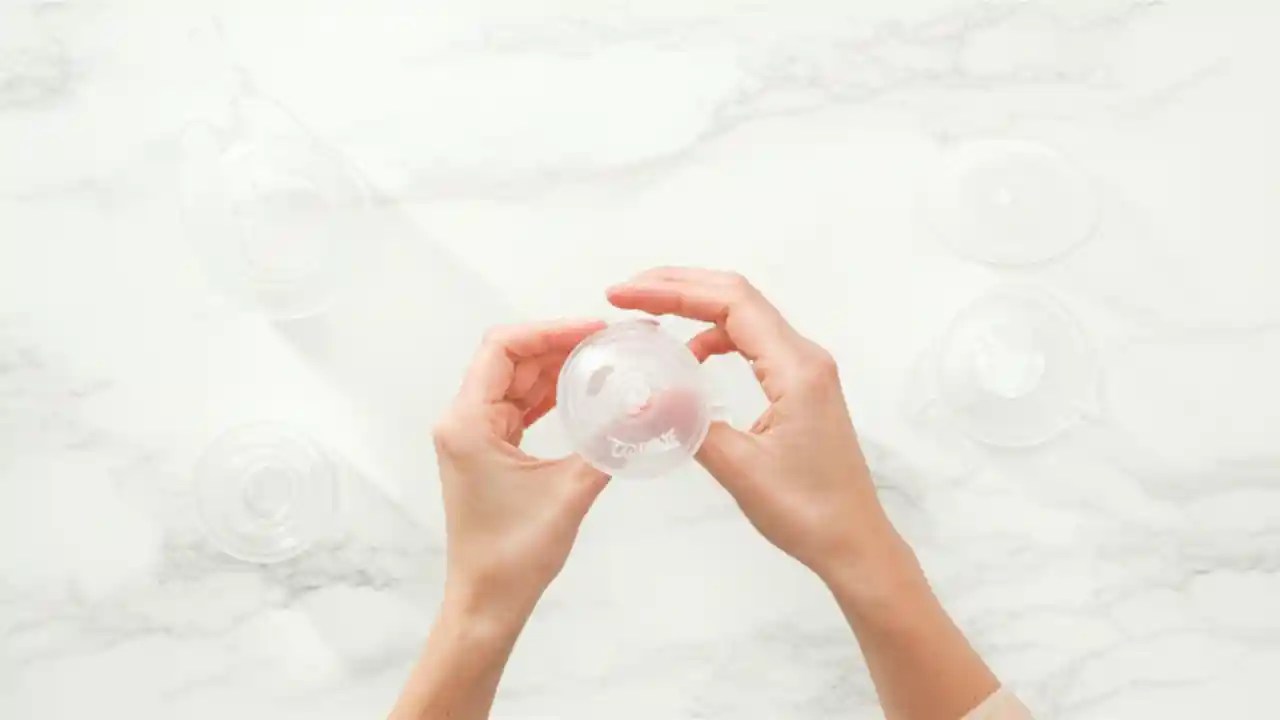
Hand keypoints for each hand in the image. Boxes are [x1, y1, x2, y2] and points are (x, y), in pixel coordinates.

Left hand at [432, 319, 610, 626]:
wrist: (487, 602)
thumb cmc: (514, 555)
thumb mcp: (569, 491)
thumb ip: (609, 442)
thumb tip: (650, 406)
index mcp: (467, 422)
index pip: (503, 348)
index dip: (550, 330)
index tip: (595, 330)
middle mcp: (462, 421)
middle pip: (510, 359)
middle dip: (559, 344)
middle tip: (610, 342)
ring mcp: (473, 435)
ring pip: (516, 380)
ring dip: (556, 368)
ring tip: (604, 359)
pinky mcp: (487, 450)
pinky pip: (519, 406)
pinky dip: (549, 394)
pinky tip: (583, 390)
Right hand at [607, 268, 904, 584]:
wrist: (854, 543)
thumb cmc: (807, 511)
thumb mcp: (738, 467)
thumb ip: (688, 423)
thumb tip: (638, 398)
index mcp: (796, 368)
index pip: (730, 302)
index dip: (673, 290)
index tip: (626, 297)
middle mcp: (805, 357)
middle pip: (737, 296)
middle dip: (678, 286)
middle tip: (626, 295)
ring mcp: (805, 371)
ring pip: (744, 318)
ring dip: (695, 311)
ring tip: (648, 320)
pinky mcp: (800, 388)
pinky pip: (753, 345)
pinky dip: (715, 340)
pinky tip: (688, 360)